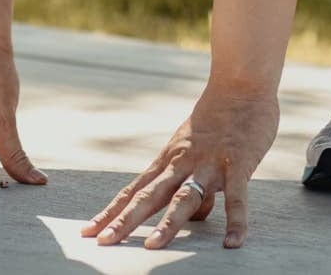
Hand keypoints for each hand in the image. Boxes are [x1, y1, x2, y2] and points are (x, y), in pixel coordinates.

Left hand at [80, 87, 278, 249]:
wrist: (240, 83)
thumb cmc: (218, 117)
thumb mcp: (194, 147)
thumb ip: (191, 181)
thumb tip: (197, 214)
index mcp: (169, 158)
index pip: (134, 190)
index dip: (113, 212)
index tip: (89, 232)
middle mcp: (182, 162)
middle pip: (149, 196)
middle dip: (125, 221)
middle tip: (103, 243)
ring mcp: (209, 164)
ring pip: (184, 198)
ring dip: (168, 224)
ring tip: (151, 247)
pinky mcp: (238, 164)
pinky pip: (236, 198)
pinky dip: (235, 221)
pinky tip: (231, 244)